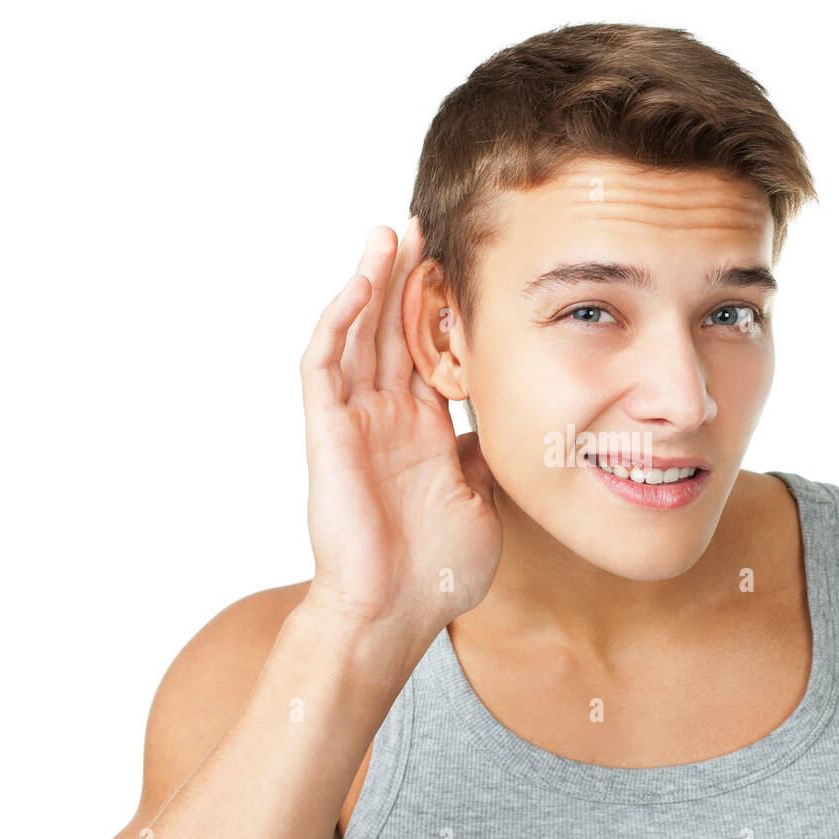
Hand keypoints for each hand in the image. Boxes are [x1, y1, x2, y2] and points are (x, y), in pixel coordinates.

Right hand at [298, 219, 501, 635]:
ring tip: (391, 232)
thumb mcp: (484, 500)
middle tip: (425, 226)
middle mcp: (387, 417)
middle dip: (408, 278)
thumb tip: (513, 421)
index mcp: (424, 431)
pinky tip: (363, 282)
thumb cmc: (439, 571)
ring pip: (358, 333)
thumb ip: (487, 454)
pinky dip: (340, 320)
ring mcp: (355, 420)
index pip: (430, 353)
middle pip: (394, 330)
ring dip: (372, 281)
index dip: (441, 310)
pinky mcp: (327, 430)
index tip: (464, 266)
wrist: (397, 612)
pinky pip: (325, 362)